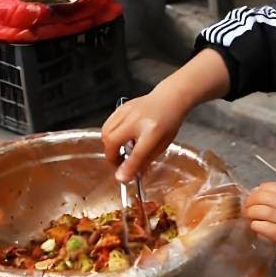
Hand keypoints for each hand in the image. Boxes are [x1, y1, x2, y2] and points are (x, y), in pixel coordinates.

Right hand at [102, 47, 230, 181]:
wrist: (169, 98)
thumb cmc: (168, 122)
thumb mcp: (162, 145)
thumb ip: (145, 160)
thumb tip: (130, 175)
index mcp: (153, 131)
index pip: (137, 153)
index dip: (127, 167)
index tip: (121, 178)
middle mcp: (138, 120)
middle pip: (113, 140)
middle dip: (112, 156)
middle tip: (119, 163)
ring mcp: (128, 112)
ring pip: (106, 132)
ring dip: (109, 146)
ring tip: (119, 151)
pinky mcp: (121, 108)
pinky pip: (107, 124)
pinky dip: (109, 134)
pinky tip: (118, 138)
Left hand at [245, 182, 275, 259]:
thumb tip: (261, 194)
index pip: (267, 186)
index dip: (256, 192)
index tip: (254, 198)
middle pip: (259, 198)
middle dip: (249, 203)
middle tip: (248, 209)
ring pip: (257, 211)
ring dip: (251, 214)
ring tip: (251, 218)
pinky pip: (261, 226)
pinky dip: (255, 226)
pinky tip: (257, 227)